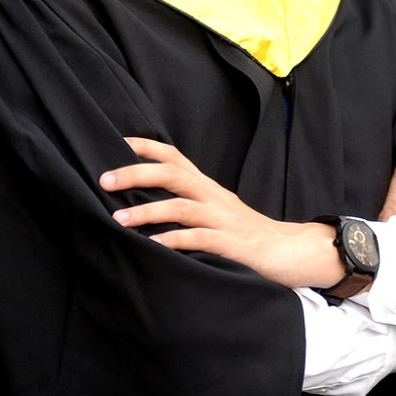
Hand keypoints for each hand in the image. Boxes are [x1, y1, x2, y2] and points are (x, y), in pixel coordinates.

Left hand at [100, 137, 343, 289]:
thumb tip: (143, 201)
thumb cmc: (245, 235)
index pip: (173, 155)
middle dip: (135, 174)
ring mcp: (223, 219)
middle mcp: (213, 197)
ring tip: (117, 220)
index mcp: (206, 187)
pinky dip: (173, 242)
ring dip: (146, 212)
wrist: (292, 253)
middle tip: (103, 180)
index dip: (145, 146)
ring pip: (180, 206)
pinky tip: (153, 247)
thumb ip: (187, 204)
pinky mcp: (233, 244)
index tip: (114, 142)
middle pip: (171, 173)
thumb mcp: (215, 213)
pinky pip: (199, 239)